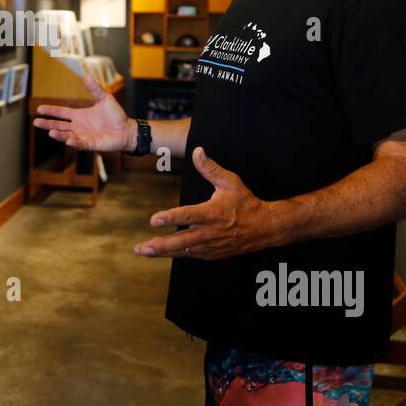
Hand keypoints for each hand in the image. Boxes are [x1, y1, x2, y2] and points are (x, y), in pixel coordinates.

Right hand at [33, 71, 132, 152]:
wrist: (127, 129)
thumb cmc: (116, 115)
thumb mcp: (104, 99)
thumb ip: (94, 89)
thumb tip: (86, 75)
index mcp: (79, 115)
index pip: (61, 113)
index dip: (51, 110)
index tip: (39, 108)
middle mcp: (78, 126)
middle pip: (59, 125)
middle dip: (48, 124)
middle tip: (36, 122)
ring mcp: (83, 136)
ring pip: (66, 135)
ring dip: (58, 134)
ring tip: (50, 131)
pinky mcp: (90, 144)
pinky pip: (79, 144)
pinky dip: (73, 142)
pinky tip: (67, 140)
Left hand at [134, 147, 276, 258]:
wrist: (264, 228)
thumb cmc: (245, 203)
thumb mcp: (230, 182)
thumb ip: (210, 168)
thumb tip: (197, 151)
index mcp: (213, 213)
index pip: (188, 216)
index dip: (171, 218)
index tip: (154, 220)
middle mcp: (210, 232)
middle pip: (182, 241)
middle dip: (160, 245)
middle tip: (141, 248)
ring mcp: (210, 246)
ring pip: (183, 251)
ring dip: (162, 252)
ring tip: (143, 251)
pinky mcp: (211, 254)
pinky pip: (190, 255)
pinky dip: (175, 254)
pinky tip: (160, 252)